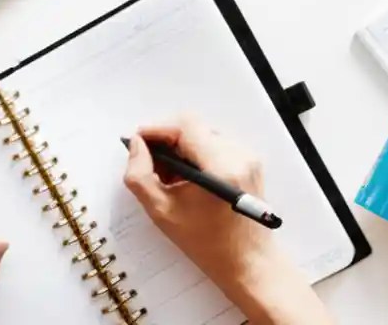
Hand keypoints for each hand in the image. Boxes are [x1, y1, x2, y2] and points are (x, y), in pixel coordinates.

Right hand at [123, 117, 334, 324]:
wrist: (248, 262)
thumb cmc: (207, 243)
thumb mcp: (162, 212)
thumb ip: (140, 175)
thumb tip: (136, 145)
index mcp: (220, 167)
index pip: (185, 126)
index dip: (157, 130)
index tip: (138, 142)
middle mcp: (239, 155)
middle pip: (194, 128)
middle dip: (168, 141)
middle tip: (152, 165)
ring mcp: (249, 156)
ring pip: (204, 135)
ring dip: (182, 148)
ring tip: (170, 177)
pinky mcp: (251, 161)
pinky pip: (217, 144)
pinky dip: (198, 154)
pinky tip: (189, 179)